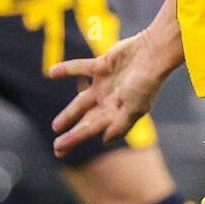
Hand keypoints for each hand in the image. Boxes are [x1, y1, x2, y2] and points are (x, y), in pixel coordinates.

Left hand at [49, 30, 179, 157]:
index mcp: (117, 111)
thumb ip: (120, 125)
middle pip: (87, 119)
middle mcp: (110, 99)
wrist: (153, 53)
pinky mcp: (102, 65)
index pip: (92, 128)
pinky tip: (51, 72)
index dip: (75, 139)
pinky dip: (66, 70)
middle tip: (57, 146)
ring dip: (69, 112)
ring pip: (82, 101)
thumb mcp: (135, 108)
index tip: (59, 149)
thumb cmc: (147, 82)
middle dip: (72, 132)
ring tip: (56, 126)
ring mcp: (106, 83)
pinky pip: (80, 68)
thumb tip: (105, 141)